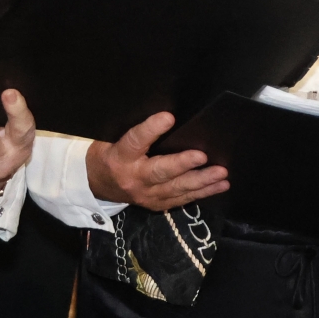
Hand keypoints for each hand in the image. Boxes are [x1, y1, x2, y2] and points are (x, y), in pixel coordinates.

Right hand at [85, 112, 227, 211]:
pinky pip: (182, 199)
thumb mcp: (111, 138)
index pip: (135, 141)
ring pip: (176, 189)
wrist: (96, 185)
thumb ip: (135, 131)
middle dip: (183, 164)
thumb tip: (166, 113)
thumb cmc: (108, 153)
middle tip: (203, 156)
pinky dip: (202, 193)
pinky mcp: (156, 204)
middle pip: (160, 172)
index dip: (151, 129)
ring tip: (222, 174)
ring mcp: (146, 195)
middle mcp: (134, 178)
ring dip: (202, 181)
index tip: (168, 117)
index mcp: (120, 156)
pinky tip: (220, 185)